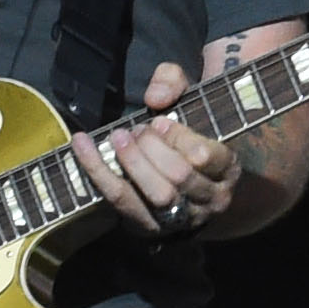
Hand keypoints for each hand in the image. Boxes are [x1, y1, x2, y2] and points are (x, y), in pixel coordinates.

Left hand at [71, 60, 245, 239]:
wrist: (184, 176)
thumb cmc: (185, 130)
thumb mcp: (188, 95)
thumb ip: (173, 81)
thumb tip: (155, 98)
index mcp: (228, 169)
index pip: (202, 155)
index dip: (176, 136)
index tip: (158, 122)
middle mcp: (212, 200)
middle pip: (178, 176)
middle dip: (151, 148)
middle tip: (135, 131)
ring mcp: (182, 219)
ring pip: (157, 194)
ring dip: (132, 162)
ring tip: (119, 138)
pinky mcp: (150, 226)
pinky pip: (121, 200)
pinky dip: (97, 171)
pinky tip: (80, 143)